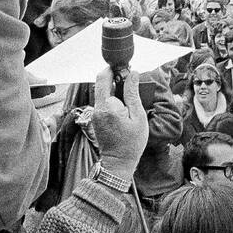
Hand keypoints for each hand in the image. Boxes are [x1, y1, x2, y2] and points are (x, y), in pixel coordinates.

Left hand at [92, 66, 148, 181]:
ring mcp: (95, 114)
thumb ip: (133, 93)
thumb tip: (133, 74)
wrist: (118, 163)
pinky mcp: (96, 118)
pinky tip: (125, 108)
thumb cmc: (131, 142)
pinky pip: (104, 103)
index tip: (126, 68)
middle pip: (103, 84)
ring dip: (116, 91)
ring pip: (104, 93)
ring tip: (131, 98)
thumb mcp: (137, 116)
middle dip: (116, 80)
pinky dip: (114, 100)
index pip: (104, 78)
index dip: (114, 69)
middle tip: (132, 83)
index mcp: (106, 106)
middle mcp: (97, 108)